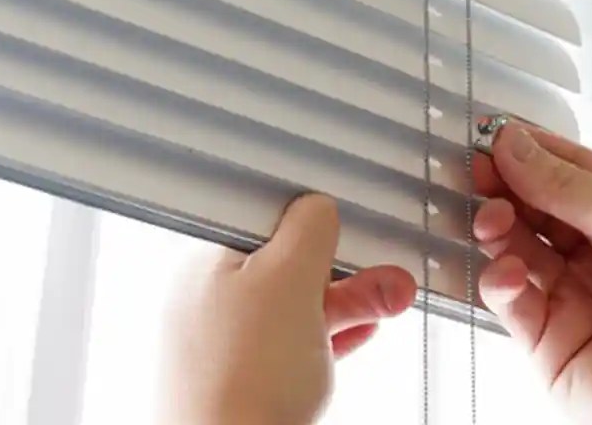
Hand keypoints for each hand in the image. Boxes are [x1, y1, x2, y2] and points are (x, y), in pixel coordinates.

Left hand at [159, 194, 416, 424]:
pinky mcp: (243, 381)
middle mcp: (208, 299)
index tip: (352, 229)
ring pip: (295, 307)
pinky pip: (292, 346)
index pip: (264, 220)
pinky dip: (330, 336)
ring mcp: (224, 343)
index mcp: (204, 261)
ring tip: (387, 303)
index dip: (314, 222)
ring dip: (347, 302)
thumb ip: (309, 231)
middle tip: (384, 277)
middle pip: (287, 265)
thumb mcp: (290, 277)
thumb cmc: (243, 377)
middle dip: (345, 268)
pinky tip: (358, 333)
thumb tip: (318, 209)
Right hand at [473, 123, 591, 423]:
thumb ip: (566, 183)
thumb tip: (513, 145)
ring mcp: (571, 295)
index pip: (565, 167)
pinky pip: (508, 300)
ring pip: (514, 249)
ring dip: (497, 231)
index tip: (490, 135)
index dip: (526, 150)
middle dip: (504, 188)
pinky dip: (501, 282)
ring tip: (494, 224)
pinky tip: (512, 274)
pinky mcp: (547, 340)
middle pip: (533, 206)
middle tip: (480, 177)